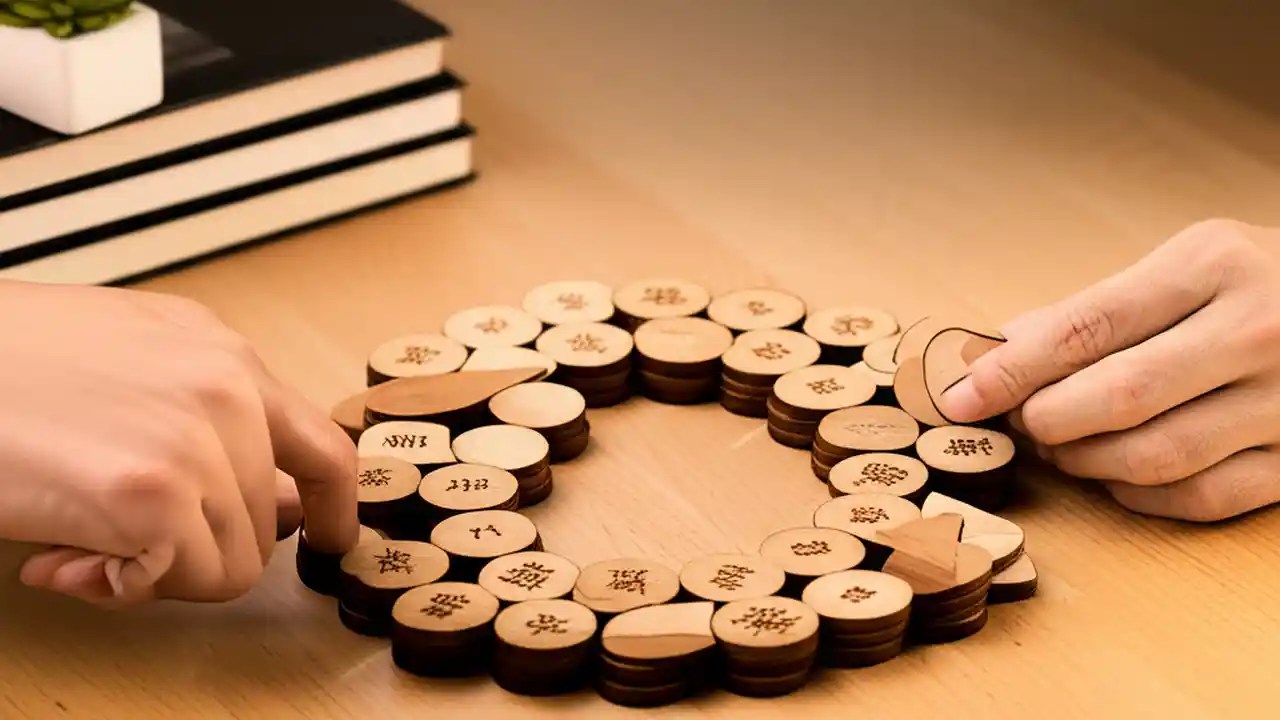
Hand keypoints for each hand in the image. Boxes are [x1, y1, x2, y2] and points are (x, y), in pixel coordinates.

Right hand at [0, 281, 357, 604]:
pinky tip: (60, 557)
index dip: (334, 506)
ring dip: (154, 571)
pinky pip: (181, 582)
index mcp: (225, 357)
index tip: (330, 537)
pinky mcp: (154, 495)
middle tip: (121, 536)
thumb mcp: (136, 358)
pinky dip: (118, 589)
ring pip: (230, 564)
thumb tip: (280, 502)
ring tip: (81, 538)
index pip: (322, 446)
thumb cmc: (7, 361)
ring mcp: (197, 441)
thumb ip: (213, 417)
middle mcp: (227, 392)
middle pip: (266, 525)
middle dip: (198, 547)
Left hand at [939, 218, 1279, 521]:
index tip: (957, 396)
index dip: (1010, 370)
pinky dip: (1141, 496)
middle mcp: (1258, 330)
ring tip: (1061, 446)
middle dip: (1045, 419)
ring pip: (1153, 456)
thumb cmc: (1264, 283)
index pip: (1086, 327)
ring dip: (1084, 462)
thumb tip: (996, 351)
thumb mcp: (1190, 266)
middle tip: (1020, 421)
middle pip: (1116, 397)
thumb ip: (1096, 310)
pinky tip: (1118, 477)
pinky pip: (1202, 498)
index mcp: (1214, 265)